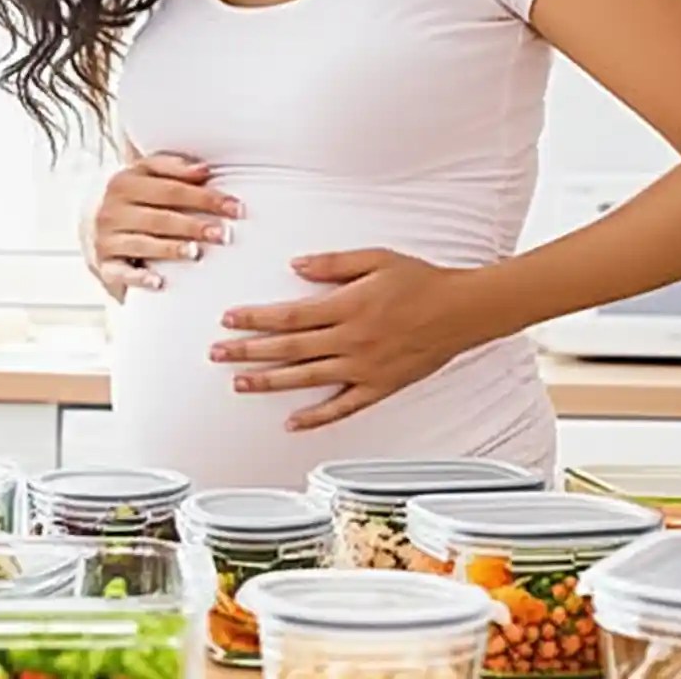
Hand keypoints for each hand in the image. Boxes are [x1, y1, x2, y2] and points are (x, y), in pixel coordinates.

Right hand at [88, 154, 242, 300]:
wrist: (90, 224)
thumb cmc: (132, 199)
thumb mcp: (145, 176)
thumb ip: (173, 168)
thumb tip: (204, 169)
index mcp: (125, 182)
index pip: (171, 189)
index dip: (204, 197)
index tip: (234, 207)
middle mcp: (112, 209)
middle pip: (160, 217)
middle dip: (194, 225)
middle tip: (224, 234)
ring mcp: (106, 238)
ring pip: (143, 243)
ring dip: (171, 249)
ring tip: (197, 253)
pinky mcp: (105, 265)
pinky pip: (121, 272)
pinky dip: (139, 278)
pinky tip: (159, 282)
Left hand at [209, 249, 485, 431]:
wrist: (463, 311)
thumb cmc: (421, 281)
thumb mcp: (377, 258)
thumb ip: (333, 264)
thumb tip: (294, 265)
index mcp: (348, 307)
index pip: (290, 315)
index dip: (256, 319)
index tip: (228, 320)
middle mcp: (351, 340)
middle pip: (290, 348)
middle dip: (249, 350)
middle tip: (217, 353)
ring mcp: (364, 367)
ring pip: (307, 378)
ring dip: (270, 382)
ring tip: (238, 383)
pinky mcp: (379, 387)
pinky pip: (342, 407)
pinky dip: (315, 417)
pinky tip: (291, 422)